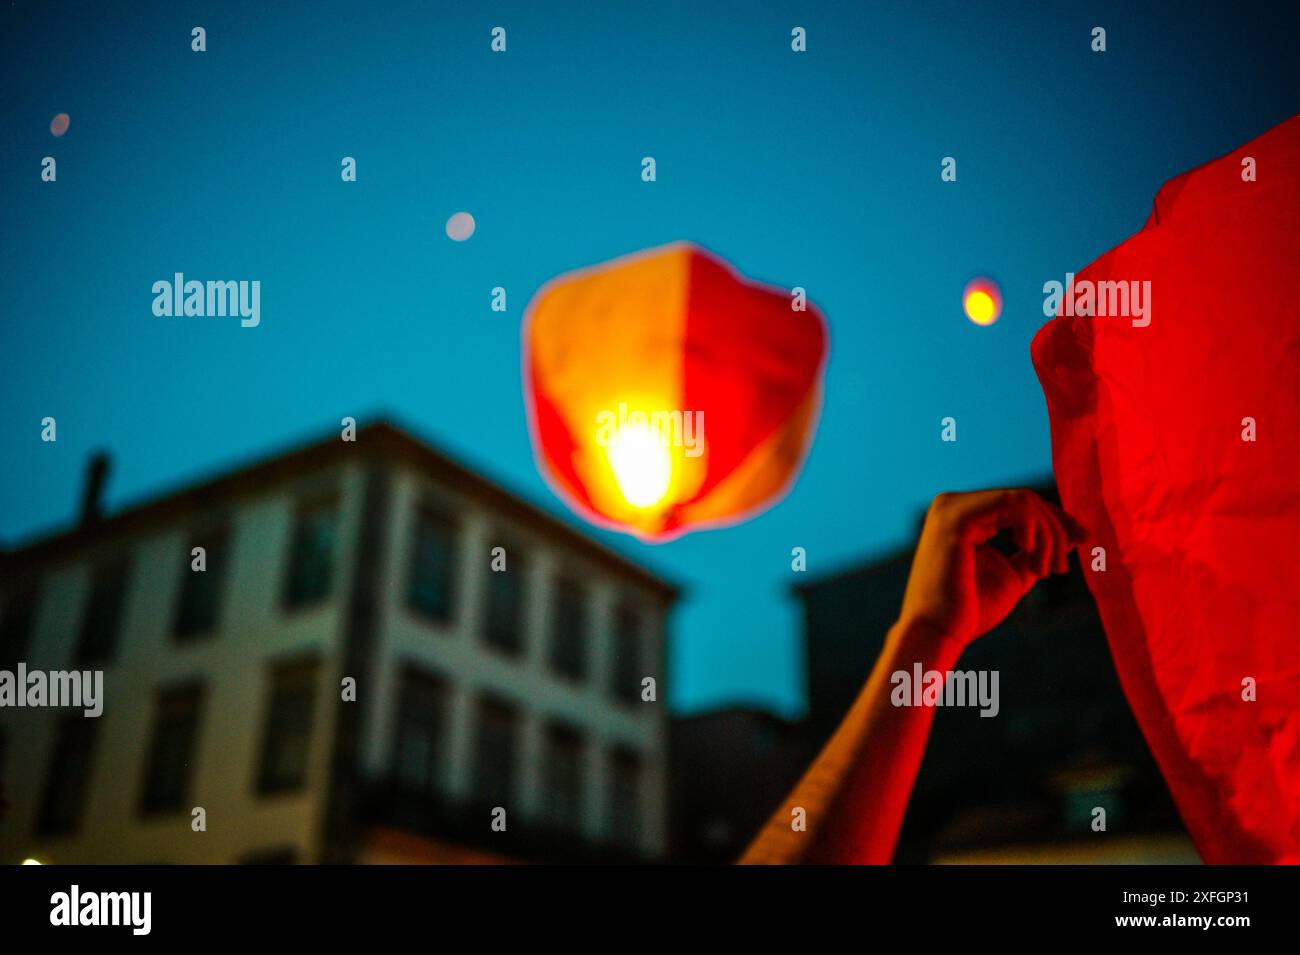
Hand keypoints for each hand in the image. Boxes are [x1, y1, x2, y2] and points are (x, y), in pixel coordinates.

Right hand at [897, 489, 1085, 656]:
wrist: (939, 634)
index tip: (1083, 539)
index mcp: (963, 516)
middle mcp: (952, 505)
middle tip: (1059, 569)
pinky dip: (1032, 527)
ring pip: (1022, 501)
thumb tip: (1072, 535)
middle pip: (1025, 500)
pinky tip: (1030, 553)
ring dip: (1045, 534)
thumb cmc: (971, 610)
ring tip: (1044, 570)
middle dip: (1054, 531)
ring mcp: (950, 509)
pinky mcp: (955, 519)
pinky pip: (1011, 505)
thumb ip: (1036, 553)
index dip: (1056, 519)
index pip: (1019, 505)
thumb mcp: (1013, 575)